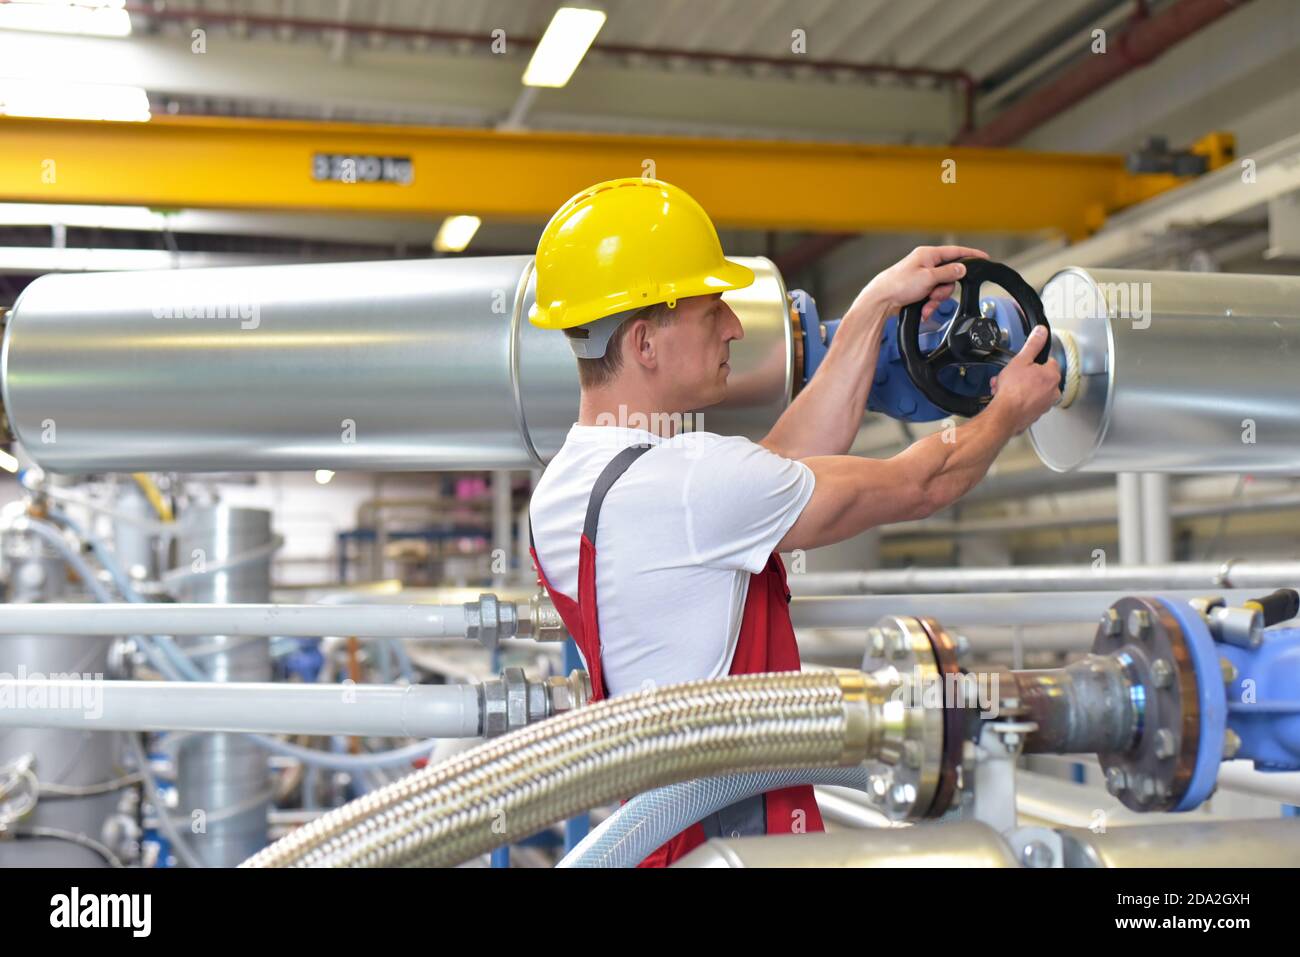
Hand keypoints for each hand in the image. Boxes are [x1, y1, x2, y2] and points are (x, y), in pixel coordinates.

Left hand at [851, 245, 989, 321]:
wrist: (880, 301)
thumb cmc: (897, 285)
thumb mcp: (928, 278)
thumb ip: (948, 273)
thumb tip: (962, 269)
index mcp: (928, 255)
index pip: (955, 252)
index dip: (971, 255)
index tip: (984, 258)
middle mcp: (926, 264)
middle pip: (949, 275)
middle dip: (944, 290)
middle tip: (934, 295)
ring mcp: (922, 277)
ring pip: (941, 289)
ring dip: (935, 300)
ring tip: (925, 304)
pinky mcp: (918, 289)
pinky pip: (931, 296)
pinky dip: (929, 305)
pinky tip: (923, 311)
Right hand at [988, 326, 1060, 433]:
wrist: (1005, 415)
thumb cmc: (1012, 390)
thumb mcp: (1021, 360)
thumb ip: (1033, 344)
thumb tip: (1041, 332)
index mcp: (1052, 375)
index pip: (1048, 361)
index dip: (1033, 361)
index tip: (1024, 364)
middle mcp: (1053, 391)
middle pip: (1039, 377)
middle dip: (1024, 376)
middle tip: (1011, 376)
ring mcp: (1045, 404)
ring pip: (1033, 390)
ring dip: (1020, 388)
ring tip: (1006, 388)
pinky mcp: (1036, 414)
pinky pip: (1029, 402)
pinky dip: (1020, 400)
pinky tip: (1008, 398)